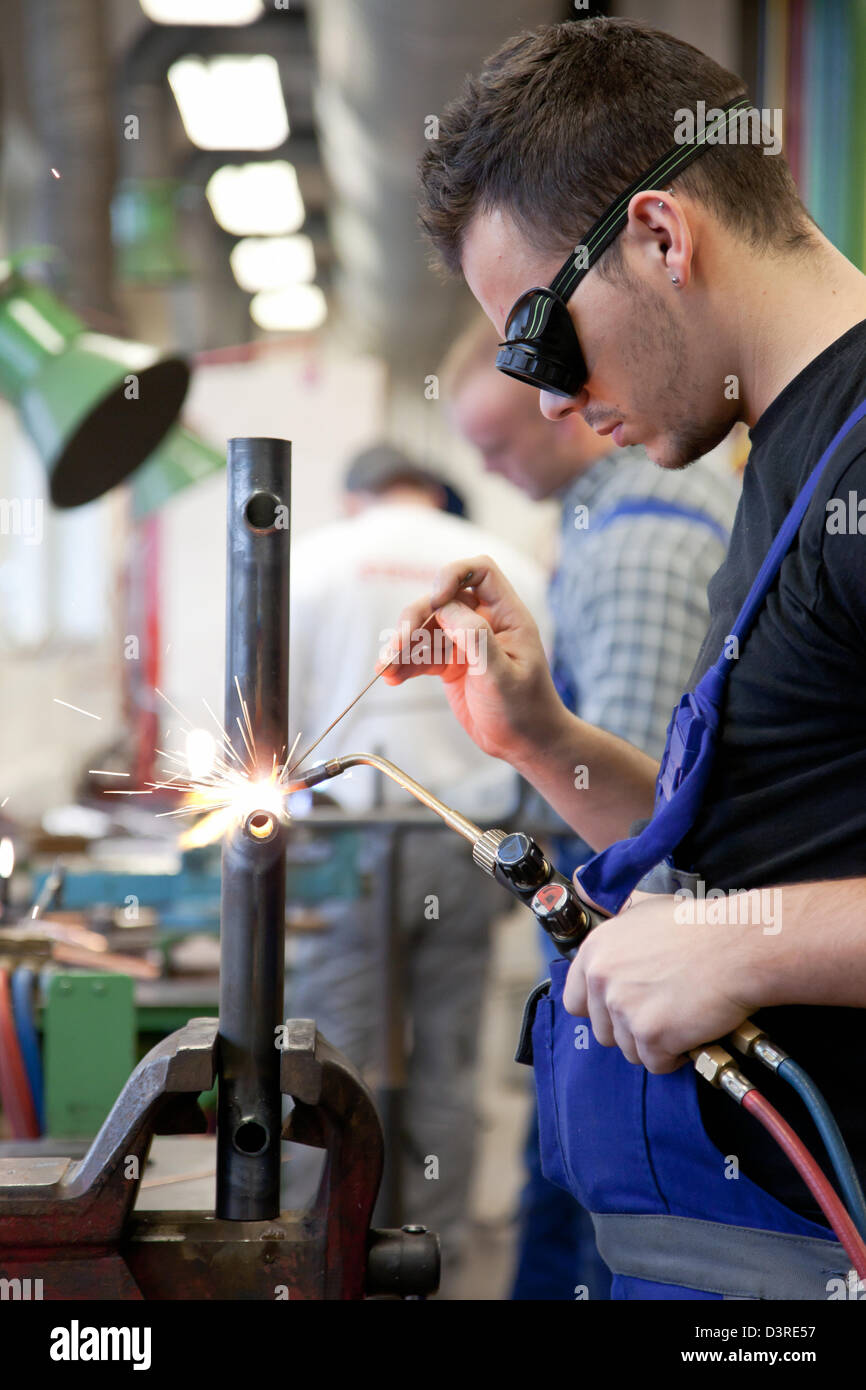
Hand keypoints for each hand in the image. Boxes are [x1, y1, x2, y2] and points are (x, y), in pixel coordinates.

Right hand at [381, 554, 566, 763]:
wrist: (524, 744)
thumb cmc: (525, 710)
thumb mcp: (502, 675)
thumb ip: (476, 638)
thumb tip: (446, 608)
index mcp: (506, 616)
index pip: (480, 571)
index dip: (453, 576)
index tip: (436, 600)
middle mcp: (485, 622)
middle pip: (441, 601)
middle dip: (415, 619)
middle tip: (398, 645)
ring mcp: (465, 642)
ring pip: (425, 628)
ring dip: (402, 645)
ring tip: (387, 668)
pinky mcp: (450, 663)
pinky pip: (421, 654)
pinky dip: (404, 663)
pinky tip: (390, 676)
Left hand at [563, 890, 761, 1072]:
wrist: (735, 945)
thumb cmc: (697, 927)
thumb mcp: (643, 913)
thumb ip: (616, 936)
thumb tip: (598, 924)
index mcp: (595, 951)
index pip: (574, 1001)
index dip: (599, 1010)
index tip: (619, 1011)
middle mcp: (602, 979)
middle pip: (603, 1031)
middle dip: (631, 1029)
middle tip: (662, 1013)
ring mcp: (624, 1008)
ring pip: (629, 1050)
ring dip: (654, 1043)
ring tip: (681, 1018)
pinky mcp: (650, 1034)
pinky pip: (655, 1063)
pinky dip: (675, 1056)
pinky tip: (691, 1032)